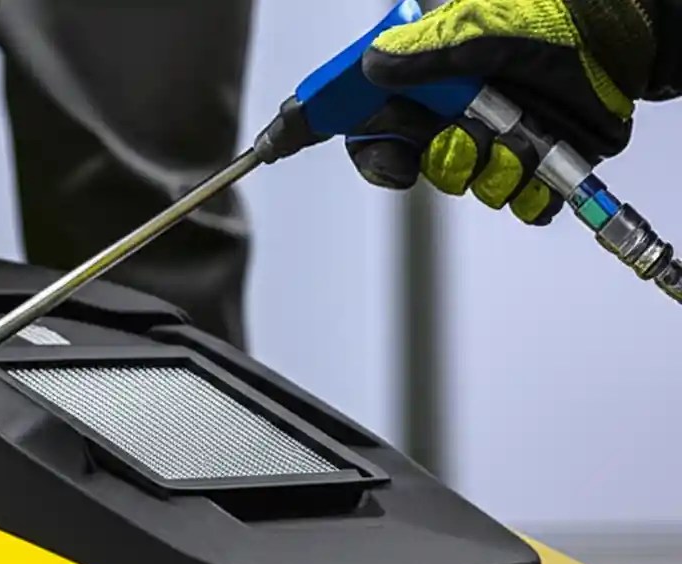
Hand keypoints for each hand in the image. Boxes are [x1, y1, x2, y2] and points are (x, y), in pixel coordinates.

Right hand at [347, 0, 659, 225]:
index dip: (317, 130)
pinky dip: (528, 192)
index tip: (283, 142)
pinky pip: (512, 206)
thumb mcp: (479, 28)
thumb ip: (425, 53)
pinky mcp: (524, 173)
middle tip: (463, 125)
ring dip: (492, 167)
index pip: (357, 118)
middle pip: (405, 163)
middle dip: (438, 153)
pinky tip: (539, 163)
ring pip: (461, 187)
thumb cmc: (547, 25)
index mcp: (421, 85)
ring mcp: (483, 148)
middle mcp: (444, 118)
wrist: (613, 44)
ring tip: (520, 133)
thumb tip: (374, 67)